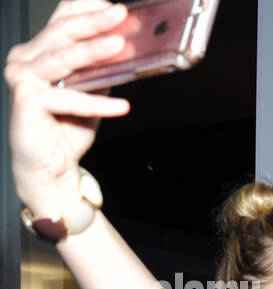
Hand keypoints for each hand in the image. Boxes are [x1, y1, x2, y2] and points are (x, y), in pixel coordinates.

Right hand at [5, 1, 130, 212]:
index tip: (118, 9)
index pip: (63, 19)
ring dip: (93, 51)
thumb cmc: (67, 128)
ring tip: (119, 45)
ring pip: (62, 58)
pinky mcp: (26, 101)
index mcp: (41, 50)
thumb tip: (128, 49)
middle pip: (63, 32)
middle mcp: (26, 58)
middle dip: (94, 21)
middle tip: (120, 14)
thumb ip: (103, 70)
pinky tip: (121, 105)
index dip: (88, 10)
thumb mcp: (93, 92)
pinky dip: (97, 103)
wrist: (51, 166)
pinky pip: (68, 98)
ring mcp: (23, 78)